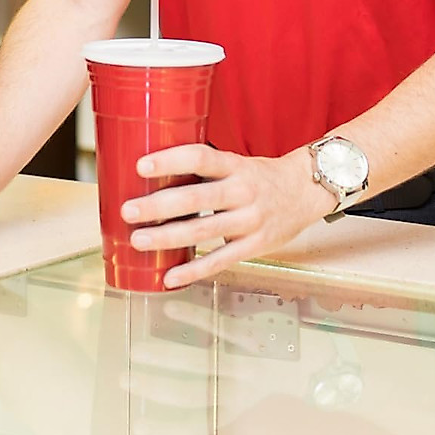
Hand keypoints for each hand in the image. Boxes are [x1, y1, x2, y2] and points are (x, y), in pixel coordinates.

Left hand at [119, 145, 333, 288]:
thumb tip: (150, 174)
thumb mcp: (234, 163)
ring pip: (204, 231)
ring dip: (168, 238)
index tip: (141, 165)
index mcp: (234, 165)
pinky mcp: (256, 246)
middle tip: (128, 210)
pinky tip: (169, 276)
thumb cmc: (258, 176)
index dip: (170, 160)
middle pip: (196, 198)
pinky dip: (194, 270)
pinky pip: (221, 260)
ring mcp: (250, 221)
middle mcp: (242, 192)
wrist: (306, 192)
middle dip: (159, 206)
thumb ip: (202, 170)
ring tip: (138, 240)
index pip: (200, 158)